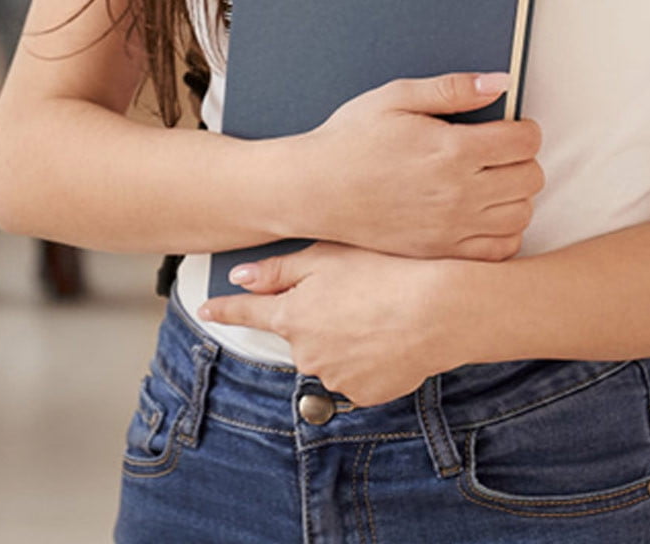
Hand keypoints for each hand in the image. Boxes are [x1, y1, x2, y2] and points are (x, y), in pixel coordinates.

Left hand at [199, 244, 466, 405]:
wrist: (441, 309)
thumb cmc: (388, 271)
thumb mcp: (328, 255)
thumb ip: (280, 269)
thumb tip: (240, 278)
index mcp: (293, 317)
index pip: (247, 313)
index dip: (225, 309)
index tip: (207, 309)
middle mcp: (307, 354)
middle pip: (298, 332)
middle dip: (314, 314)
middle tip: (352, 288)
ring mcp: (336, 378)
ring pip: (329, 352)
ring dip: (343, 335)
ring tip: (379, 308)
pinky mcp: (367, 393)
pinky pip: (357, 372)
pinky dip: (367, 355)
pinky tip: (390, 333)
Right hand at [306, 72, 541, 260]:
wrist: (315, 189)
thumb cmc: (352, 139)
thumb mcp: (397, 97)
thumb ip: (453, 89)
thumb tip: (500, 82)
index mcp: (453, 150)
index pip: (525, 142)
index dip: (525, 128)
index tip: (511, 127)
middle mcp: (459, 194)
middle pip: (531, 178)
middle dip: (524, 159)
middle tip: (501, 151)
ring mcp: (451, 228)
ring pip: (521, 215)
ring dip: (518, 195)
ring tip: (494, 180)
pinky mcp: (440, 252)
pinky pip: (499, 250)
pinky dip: (504, 232)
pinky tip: (485, 213)